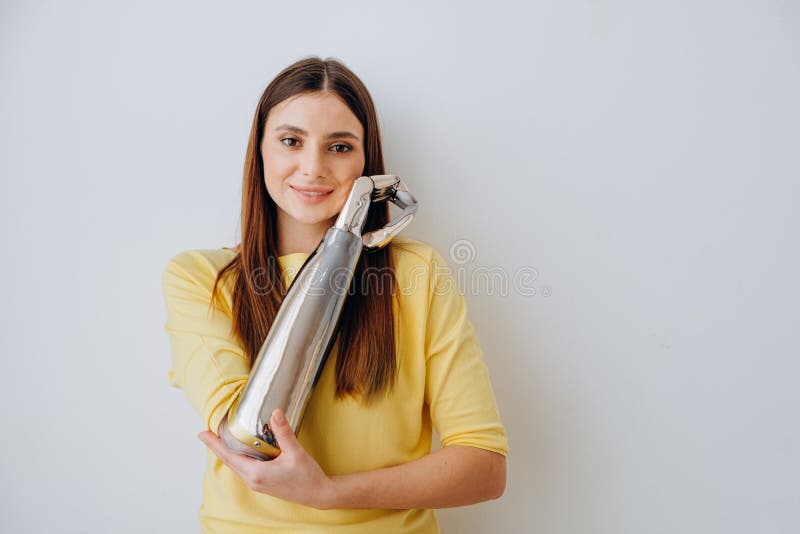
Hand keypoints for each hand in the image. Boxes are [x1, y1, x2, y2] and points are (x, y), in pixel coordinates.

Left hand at [198, 408, 334, 508]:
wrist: (318, 494)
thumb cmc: (307, 477)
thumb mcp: (295, 452)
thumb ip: (283, 432)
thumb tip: (275, 413)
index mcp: (256, 473)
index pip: (229, 456)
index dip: (214, 444)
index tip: (202, 434)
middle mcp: (253, 480)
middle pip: (229, 461)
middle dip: (217, 447)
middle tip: (206, 433)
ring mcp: (258, 483)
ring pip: (237, 465)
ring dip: (228, 453)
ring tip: (221, 440)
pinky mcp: (263, 483)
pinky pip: (245, 469)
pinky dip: (239, 458)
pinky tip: (242, 451)